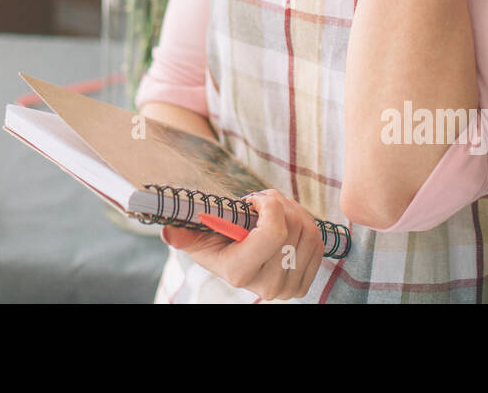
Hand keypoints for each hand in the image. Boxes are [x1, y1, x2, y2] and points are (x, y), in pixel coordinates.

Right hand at [161, 189, 324, 299]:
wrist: (232, 259)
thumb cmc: (214, 240)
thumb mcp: (196, 234)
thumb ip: (182, 233)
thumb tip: (169, 233)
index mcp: (239, 273)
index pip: (273, 233)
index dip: (270, 206)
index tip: (255, 199)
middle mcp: (266, 287)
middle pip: (293, 228)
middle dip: (280, 204)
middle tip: (263, 201)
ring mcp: (287, 289)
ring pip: (308, 232)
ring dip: (294, 211)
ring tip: (274, 211)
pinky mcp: (302, 283)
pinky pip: (318, 243)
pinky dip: (305, 224)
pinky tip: (286, 223)